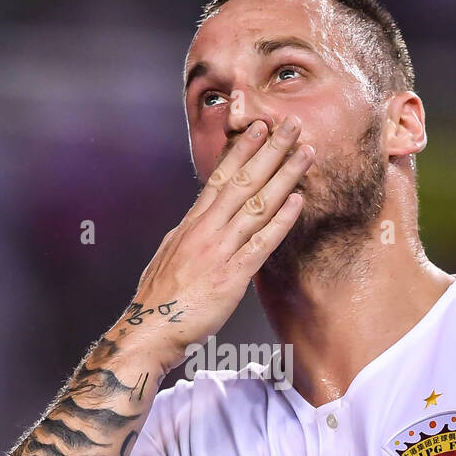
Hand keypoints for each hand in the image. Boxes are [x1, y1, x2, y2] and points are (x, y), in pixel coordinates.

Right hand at [111, 116, 313, 374]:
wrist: (149, 330)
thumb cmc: (160, 300)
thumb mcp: (170, 255)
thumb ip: (189, 235)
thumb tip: (199, 222)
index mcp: (191, 224)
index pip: (219, 177)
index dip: (241, 150)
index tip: (258, 127)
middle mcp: (206, 230)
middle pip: (242, 181)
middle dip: (269, 150)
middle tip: (291, 125)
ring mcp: (219, 250)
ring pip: (256, 204)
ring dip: (283, 176)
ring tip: (305, 153)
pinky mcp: (231, 276)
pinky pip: (261, 242)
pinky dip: (280, 220)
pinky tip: (297, 201)